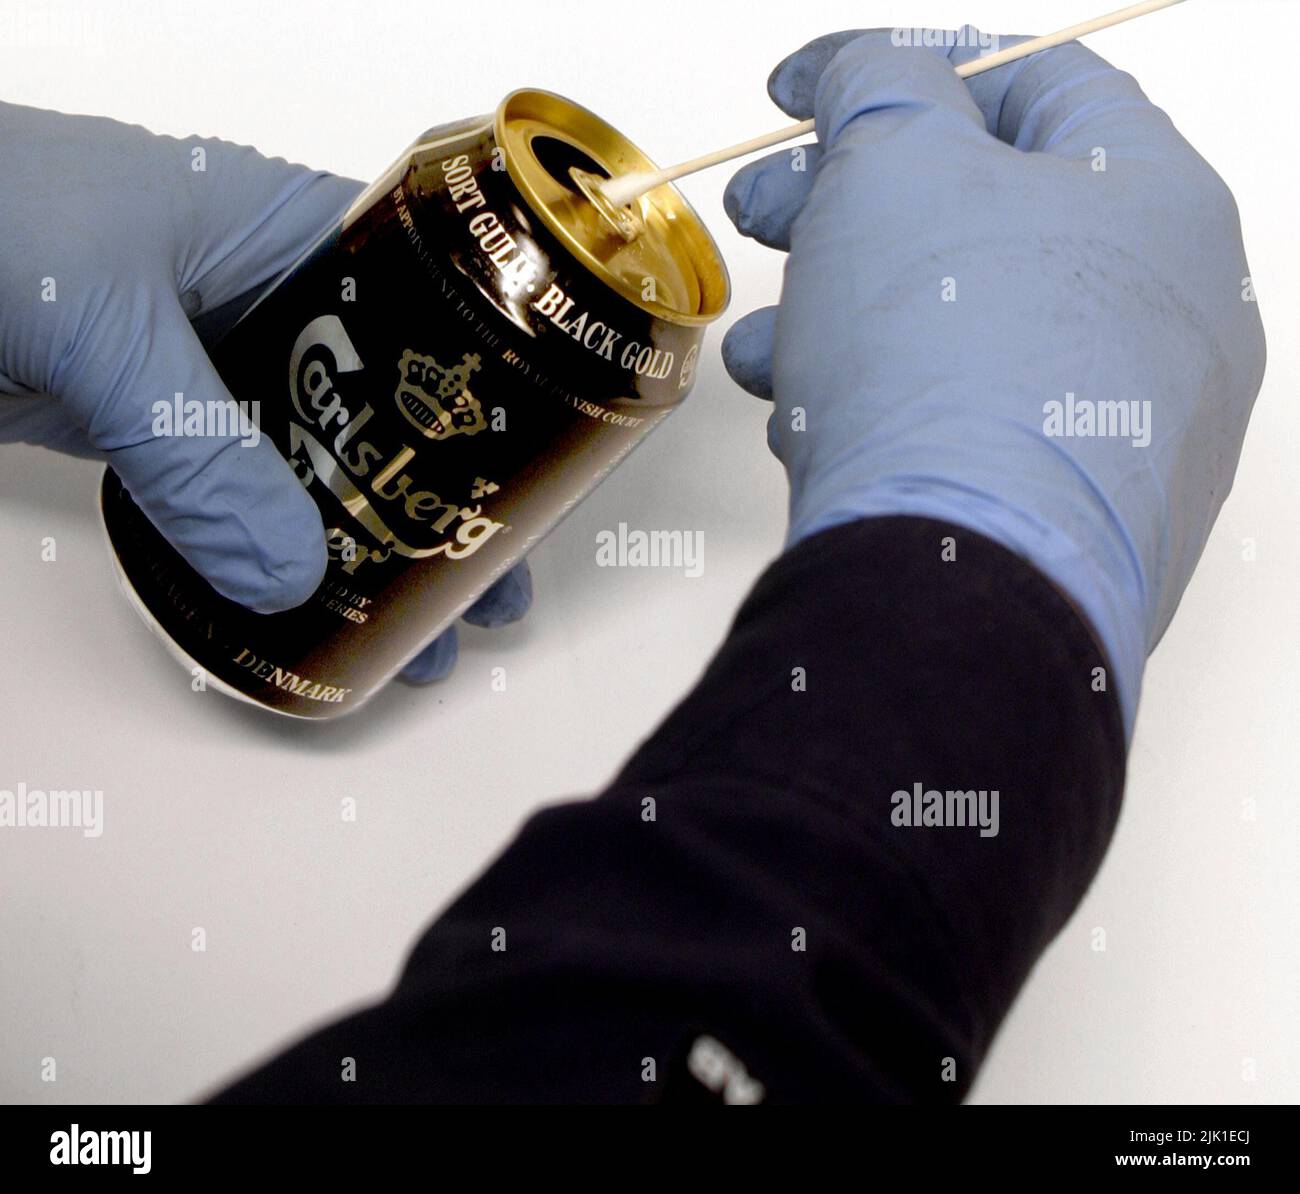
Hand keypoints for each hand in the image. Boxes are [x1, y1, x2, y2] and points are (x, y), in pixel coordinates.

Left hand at [0, 101, 528, 681]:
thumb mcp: (104, 325)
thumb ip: (199, 452)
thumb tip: (290, 568)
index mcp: (280, 230)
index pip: (428, 311)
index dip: (486, 396)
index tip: (526, 479)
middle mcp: (256, 299)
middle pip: (381, 406)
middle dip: (433, 493)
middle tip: (484, 580)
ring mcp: (201, 367)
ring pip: (307, 460)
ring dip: (353, 535)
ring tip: (408, 615)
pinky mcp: (146, 424)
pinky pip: (227, 494)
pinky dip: (263, 548)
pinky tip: (303, 598)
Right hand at [722, 27, 1265, 734]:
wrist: (961, 583)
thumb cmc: (952, 369)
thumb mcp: (894, 167)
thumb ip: (877, 88)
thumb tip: (862, 78)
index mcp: (1159, 202)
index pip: (1031, 85)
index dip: (897, 69)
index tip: (803, 93)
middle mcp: (1165, 317)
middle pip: (984, 222)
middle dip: (847, 210)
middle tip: (764, 213)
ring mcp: (1123, 428)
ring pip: (961, 337)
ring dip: (847, 322)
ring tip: (768, 346)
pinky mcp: (1067, 515)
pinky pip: (964, 429)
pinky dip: (887, 409)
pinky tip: (812, 425)